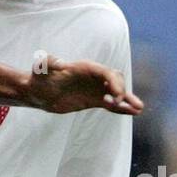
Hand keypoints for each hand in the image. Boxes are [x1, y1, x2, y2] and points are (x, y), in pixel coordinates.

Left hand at [25, 56, 142, 115]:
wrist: (37, 92)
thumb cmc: (39, 78)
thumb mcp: (41, 69)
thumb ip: (48, 63)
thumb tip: (59, 63)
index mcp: (86, 68)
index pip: (106, 72)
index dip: (114, 83)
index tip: (116, 97)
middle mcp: (94, 77)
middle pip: (115, 80)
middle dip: (122, 90)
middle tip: (120, 104)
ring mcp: (95, 88)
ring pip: (117, 92)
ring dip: (128, 99)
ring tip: (139, 108)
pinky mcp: (93, 100)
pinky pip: (111, 104)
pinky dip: (122, 108)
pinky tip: (133, 113)